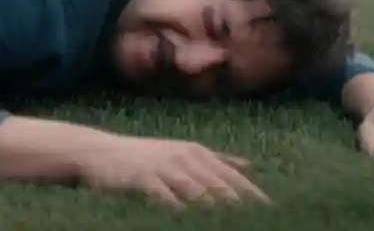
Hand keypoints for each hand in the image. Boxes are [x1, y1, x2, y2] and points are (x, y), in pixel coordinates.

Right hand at [76, 134, 270, 207]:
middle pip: (220, 188)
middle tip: (259, 223)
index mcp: (196, 152)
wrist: (98, 150)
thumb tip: (249, 166)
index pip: (233, 178)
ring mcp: (163, 167)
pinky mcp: (143, 178)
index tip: (275, 214)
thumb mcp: (181, 151)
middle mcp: (183, 158)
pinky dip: (181, 212)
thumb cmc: (143, 155)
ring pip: (198, 193)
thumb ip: (216, 159)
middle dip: (241, 208)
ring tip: (231, 224)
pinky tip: (190, 222)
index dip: (254, 197)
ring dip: (216, 211)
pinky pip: (167, 199)